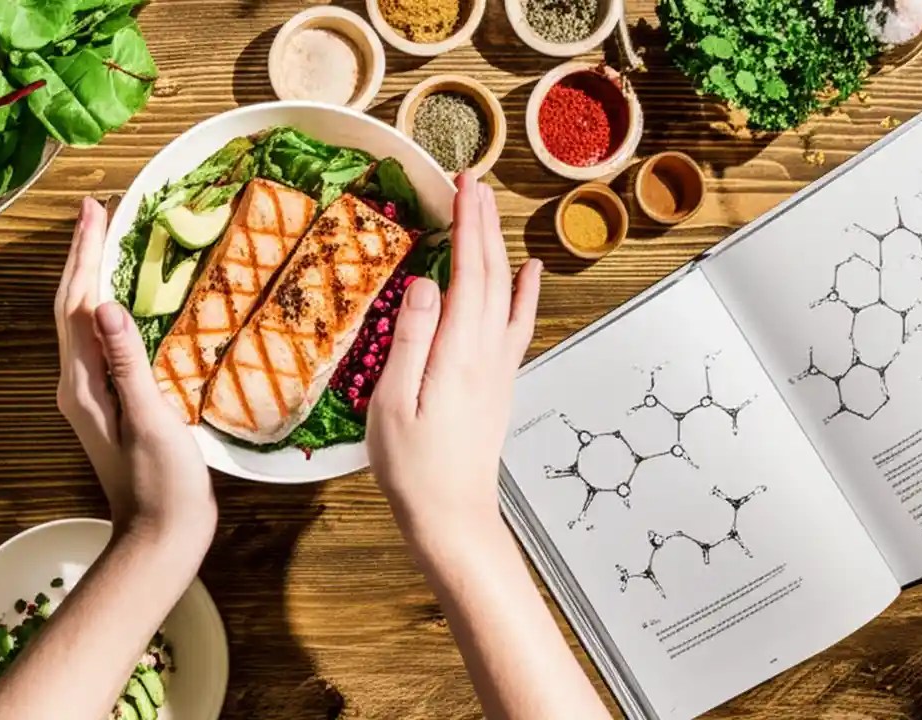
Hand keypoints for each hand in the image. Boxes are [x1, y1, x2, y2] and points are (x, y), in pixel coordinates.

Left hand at [54, 197, 215, 543]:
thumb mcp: (150, 420)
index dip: (84, 253)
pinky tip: (123, 295)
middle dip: (82, 254)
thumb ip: (127, 363)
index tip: (93, 210)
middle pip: (71, 306)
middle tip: (96, 209)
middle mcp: (76, 383)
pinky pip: (100, 339)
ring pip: (82, 320)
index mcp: (81, 384)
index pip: (75, 304)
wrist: (162, 536)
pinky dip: (108, 305)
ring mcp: (90, 393)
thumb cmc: (162, 484)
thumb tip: (104, 305)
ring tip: (106, 237)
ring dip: (91, 274)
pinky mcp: (110, 401)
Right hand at [367, 174, 541, 533]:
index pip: (468, 272)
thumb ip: (410, 340)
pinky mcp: (499, 383)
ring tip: (490, 211)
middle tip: (471, 180)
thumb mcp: (393, 404)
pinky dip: (524, 293)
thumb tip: (425, 283)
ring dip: (498, 248)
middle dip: (482, 223)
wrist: (453, 516)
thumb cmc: (414, 467)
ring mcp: (498, 368)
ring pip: (505, 293)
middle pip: (491, 274)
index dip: (467, 224)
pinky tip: (528, 275)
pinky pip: (516, 325)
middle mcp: (487, 353)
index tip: (462, 183)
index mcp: (458, 352)